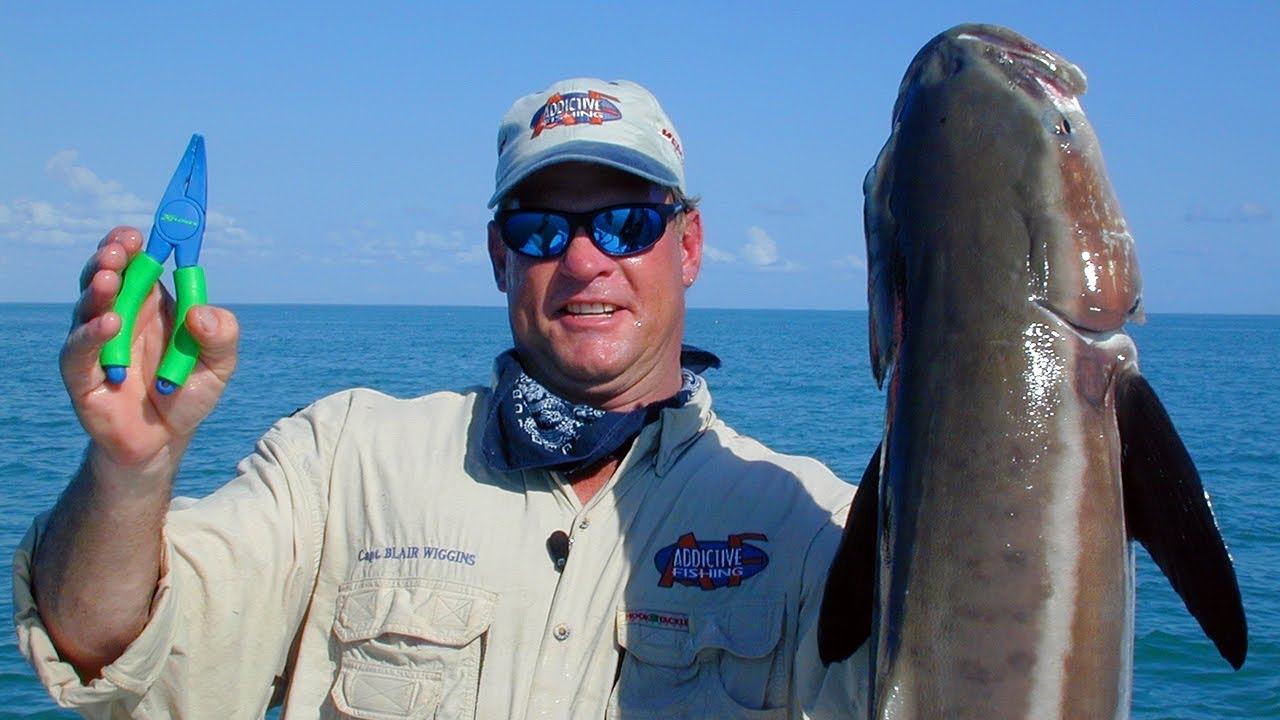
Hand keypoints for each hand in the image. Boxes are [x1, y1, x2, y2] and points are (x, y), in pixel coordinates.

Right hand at [61, 226, 239, 471]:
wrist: (163, 440)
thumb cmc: (188, 391)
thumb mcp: (220, 364)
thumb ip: (222, 336)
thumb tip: (201, 312)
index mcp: (151, 302)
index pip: (135, 261)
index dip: (132, 244)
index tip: (139, 234)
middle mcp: (118, 313)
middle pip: (105, 274)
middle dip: (110, 257)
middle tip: (119, 250)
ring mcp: (96, 341)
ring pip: (87, 305)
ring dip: (98, 290)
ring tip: (110, 280)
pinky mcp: (81, 373)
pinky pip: (79, 349)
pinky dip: (92, 334)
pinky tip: (109, 324)